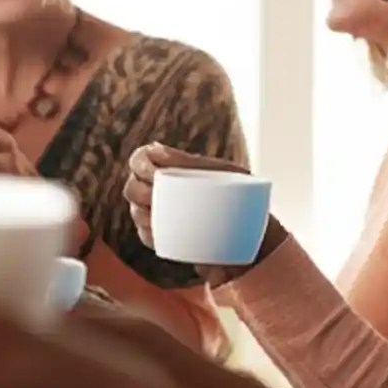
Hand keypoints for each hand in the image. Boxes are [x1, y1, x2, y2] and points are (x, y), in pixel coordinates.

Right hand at [125, 144, 286, 284]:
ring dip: (140, 213)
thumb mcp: (225, 172)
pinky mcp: (165, 237)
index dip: (139, 163)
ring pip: (136, 212)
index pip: (140, 158)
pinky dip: (148, 234)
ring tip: (156, 216)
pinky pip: (147, 236)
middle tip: (154, 196)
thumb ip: (192, 162)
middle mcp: (160, 188)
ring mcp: (160, 213)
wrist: (255, 228)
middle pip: (132, 187)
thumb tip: (158, 150)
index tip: (154, 172)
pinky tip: (156, 233)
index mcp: (171, 167)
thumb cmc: (240, 192)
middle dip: (138, 191)